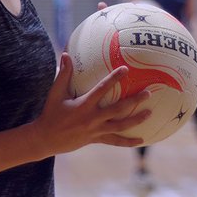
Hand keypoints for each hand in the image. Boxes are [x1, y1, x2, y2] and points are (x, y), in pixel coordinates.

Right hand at [31, 53, 152, 154]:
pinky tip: (141, 140)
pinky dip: (128, 142)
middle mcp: (93, 118)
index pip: (102, 89)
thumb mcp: (55, 93)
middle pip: (119, 109)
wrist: (46, 139)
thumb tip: (65, 55)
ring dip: (136, 119)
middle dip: (135, 101)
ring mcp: (96, 130)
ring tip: (150, 112)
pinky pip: (115, 141)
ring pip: (121, 125)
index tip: (126, 69)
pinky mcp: (96, 139)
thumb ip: (63, 74)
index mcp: (84, 105)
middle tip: (149, 93)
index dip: (114, 78)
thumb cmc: (51, 113)